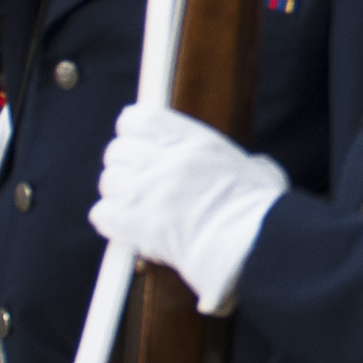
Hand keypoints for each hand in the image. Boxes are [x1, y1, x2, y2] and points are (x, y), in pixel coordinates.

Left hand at [96, 103, 286, 312]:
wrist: (247, 245)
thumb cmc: (260, 213)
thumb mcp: (259, 172)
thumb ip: (247, 165)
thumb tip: (256, 168)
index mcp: (191, 140)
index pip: (138, 118)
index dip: (133, 131)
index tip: (139, 142)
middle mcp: (162, 159)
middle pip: (117, 151)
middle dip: (125, 167)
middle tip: (140, 183)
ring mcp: (144, 190)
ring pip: (108, 182)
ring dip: (119, 195)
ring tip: (136, 208)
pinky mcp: (133, 222)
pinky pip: (102, 213)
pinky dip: (111, 221)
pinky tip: (127, 227)